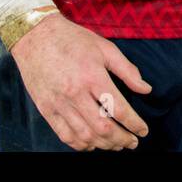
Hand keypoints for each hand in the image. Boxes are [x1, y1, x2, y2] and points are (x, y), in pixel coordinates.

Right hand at [10, 14, 151, 150]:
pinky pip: (65, 135)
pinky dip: (81, 145)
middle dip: (122, 139)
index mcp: (93, 76)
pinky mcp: (46, 109)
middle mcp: (75, 93)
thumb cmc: (72, 39)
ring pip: (85, 136)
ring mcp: (59, 103)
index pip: (119, 109)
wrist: (35, 36)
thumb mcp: (104, 47)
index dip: (134, 124)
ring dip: (104, 145)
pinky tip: (92, 144)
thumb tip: (146, 89)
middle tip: (132, 143)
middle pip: (103, 128)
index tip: (143, 131)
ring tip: (116, 145)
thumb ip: (127, 70)